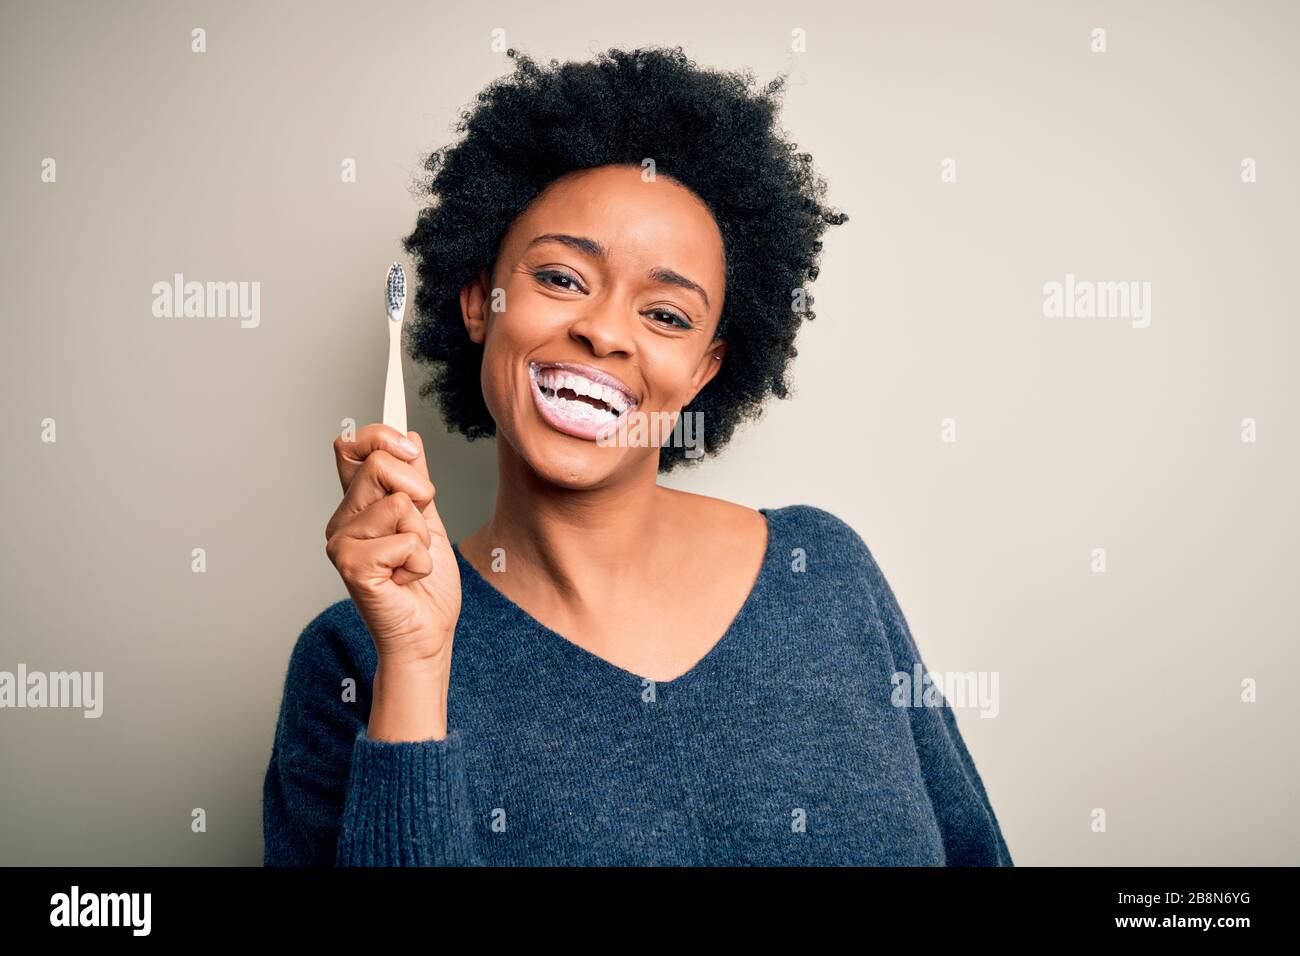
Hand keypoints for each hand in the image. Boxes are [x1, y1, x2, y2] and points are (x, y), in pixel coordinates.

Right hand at [325, 425, 461, 667]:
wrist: (427, 633)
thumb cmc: (425, 585)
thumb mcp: (427, 520)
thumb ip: (415, 480)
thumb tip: (409, 435)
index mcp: (357, 505)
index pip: (351, 447)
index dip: (379, 435)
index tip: (410, 450)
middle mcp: (343, 520)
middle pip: (380, 464)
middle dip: (419, 492)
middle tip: (419, 531)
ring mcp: (342, 542)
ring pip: (399, 503)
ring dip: (422, 536)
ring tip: (410, 563)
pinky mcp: (352, 566)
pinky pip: (405, 540)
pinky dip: (420, 562)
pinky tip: (405, 580)